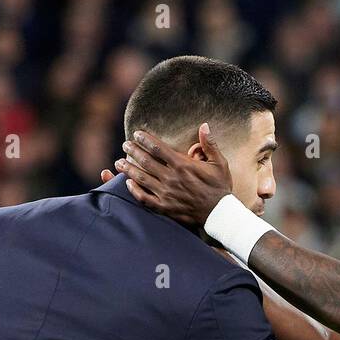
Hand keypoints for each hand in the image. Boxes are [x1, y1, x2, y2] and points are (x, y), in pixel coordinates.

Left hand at [114, 123, 233, 227]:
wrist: (220, 214)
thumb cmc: (220, 187)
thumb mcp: (219, 163)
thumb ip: (210, 144)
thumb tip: (204, 125)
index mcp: (183, 165)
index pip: (158, 148)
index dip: (145, 139)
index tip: (137, 134)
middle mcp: (171, 178)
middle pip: (146, 161)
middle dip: (133, 151)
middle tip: (125, 145)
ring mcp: (166, 194)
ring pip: (142, 178)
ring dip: (128, 169)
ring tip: (119, 162)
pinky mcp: (165, 207)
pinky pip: (144, 198)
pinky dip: (134, 190)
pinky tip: (128, 184)